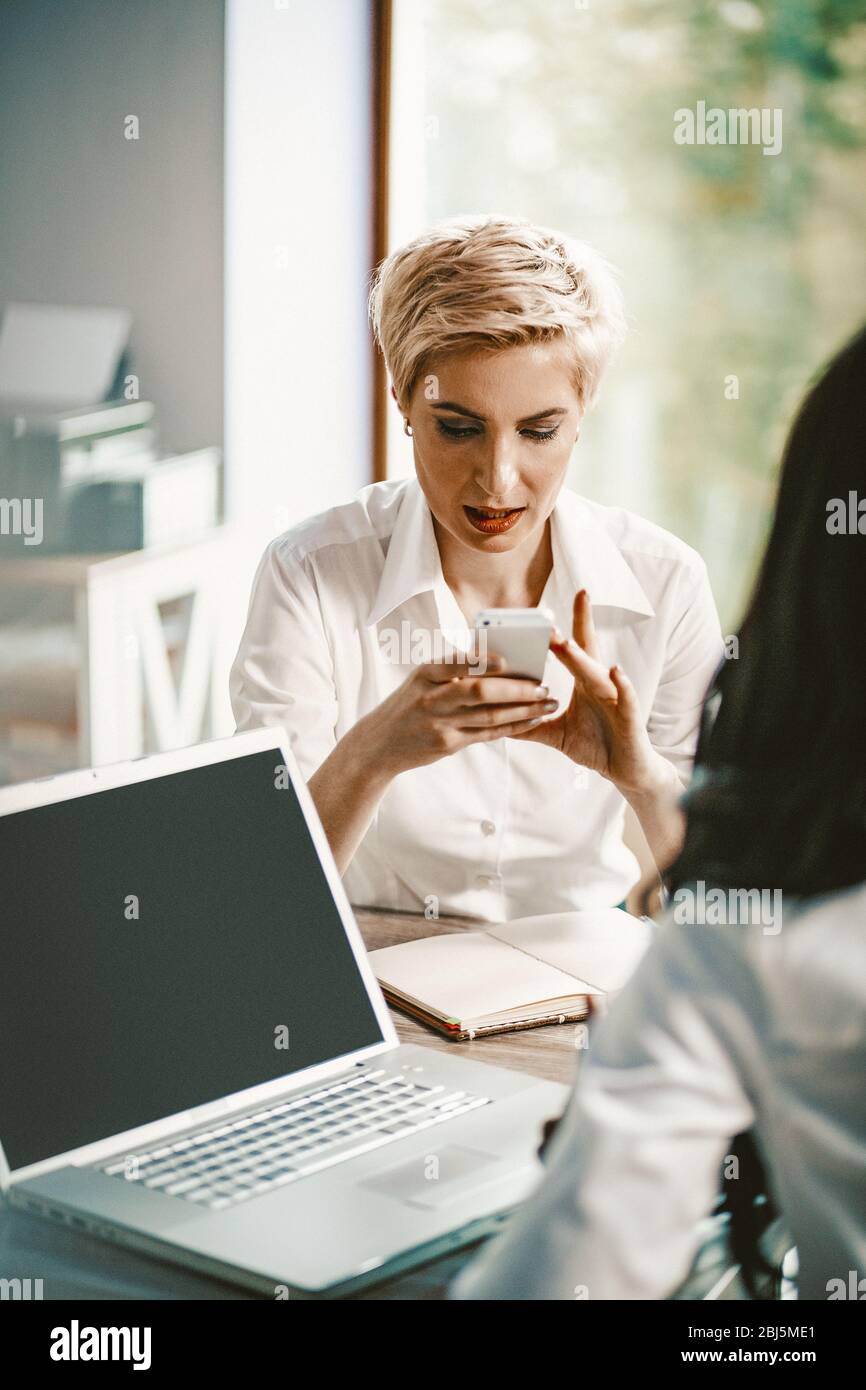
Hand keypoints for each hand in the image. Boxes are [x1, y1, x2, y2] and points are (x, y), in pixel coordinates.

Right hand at [359, 655, 558, 776]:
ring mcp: (439, 723)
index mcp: (426, 673)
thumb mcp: (421, 680)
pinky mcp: (447, 744)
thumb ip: (452, 670)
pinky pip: (486, 735)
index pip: (457, 663)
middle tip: (542, 686)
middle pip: (480, 692)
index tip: (508, 660)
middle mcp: (431, 698)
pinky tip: (531, 721)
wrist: (379, 744)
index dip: (483, 662)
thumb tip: (495, 657)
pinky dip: (512, 727)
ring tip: (546, 704)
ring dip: (523, 710)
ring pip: (489, 716)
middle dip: (516, 689)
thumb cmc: (408, 704)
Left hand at [517, 589, 672, 797]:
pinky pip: (626, 698)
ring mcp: (616, 698)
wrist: (624, 770)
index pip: (574, 649)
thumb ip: (531, 724)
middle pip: (583, 655)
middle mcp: (600, 684)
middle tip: (546, 622)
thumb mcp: (556, 734)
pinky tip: (616, 671)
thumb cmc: (595, 745)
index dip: (569, 625)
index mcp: (584, 683)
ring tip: (567, 645)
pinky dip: (622, 685)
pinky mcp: (629, 716)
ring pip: (597, 674)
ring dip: (582, 660)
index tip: (557, 604)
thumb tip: (499, 721)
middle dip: (566, 638)